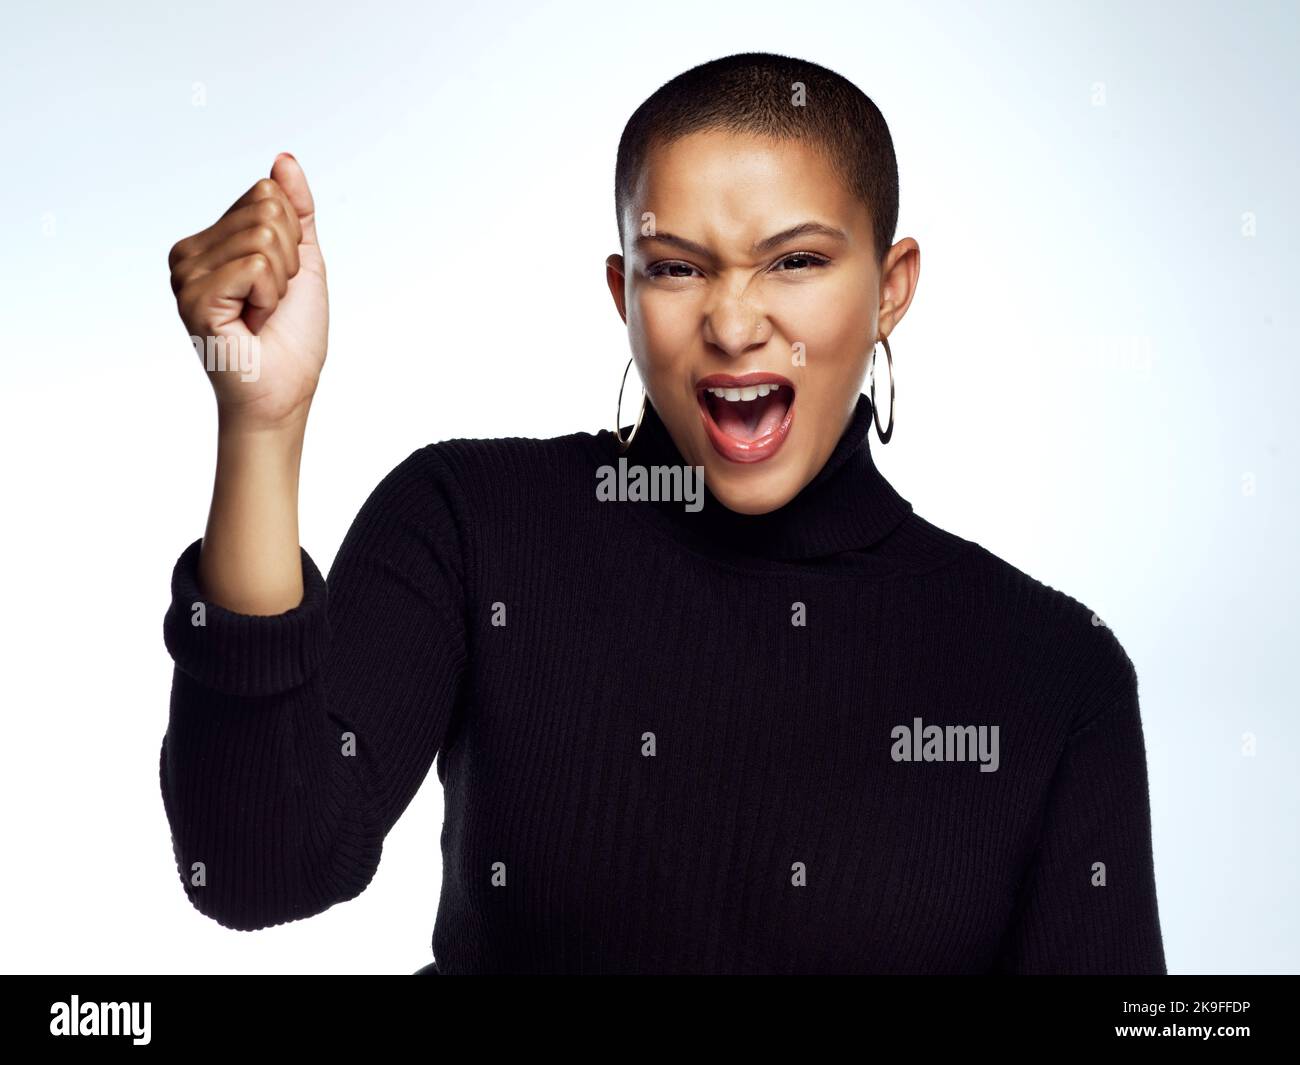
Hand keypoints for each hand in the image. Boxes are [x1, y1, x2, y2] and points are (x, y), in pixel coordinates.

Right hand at [169, 154, 327, 431]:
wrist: (283, 391)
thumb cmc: (291, 336)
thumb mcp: (303, 261)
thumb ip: (295, 210)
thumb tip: (283, 159)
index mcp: (211, 240)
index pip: (266, 193)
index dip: (293, 239)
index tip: (279, 282)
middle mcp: (189, 253)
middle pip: (266, 209)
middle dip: (290, 259)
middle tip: (272, 301)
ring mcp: (185, 274)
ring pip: (263, 235)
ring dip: (281, 281)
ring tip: (262, 312)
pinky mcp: (195, 296)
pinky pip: (256, 265)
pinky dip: (271, 296)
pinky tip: (253, 321)